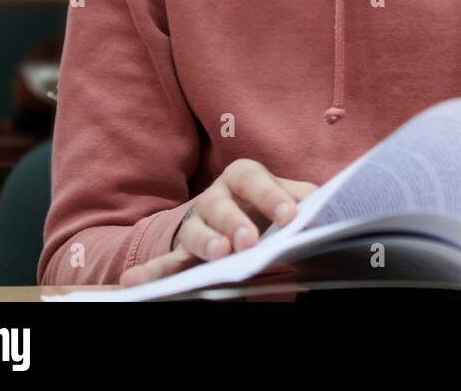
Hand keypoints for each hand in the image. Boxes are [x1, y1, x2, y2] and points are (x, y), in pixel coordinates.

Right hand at [120, 159, 316, 286]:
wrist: (233, 216)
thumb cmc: (264, 205)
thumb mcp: (284, 198)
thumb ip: (303, 198)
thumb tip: (327, 206)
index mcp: (243, 178)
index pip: (254, 179)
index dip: (271, 195)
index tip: (289, 217)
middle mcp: (214, 197)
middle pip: (220, 205)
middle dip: (234, 221)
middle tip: (248, 240)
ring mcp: (195, 225)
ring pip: (194, 232)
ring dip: (205, 243)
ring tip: (218, 254)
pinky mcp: (182, 253)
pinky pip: (166, 263)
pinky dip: (152, 273)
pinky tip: (132, 282)